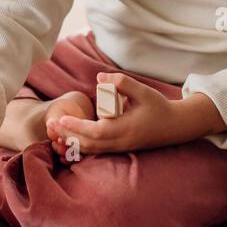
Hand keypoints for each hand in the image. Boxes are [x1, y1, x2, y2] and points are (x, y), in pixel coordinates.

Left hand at [48, 73, 212, 154]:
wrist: (175, 126)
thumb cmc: (159, 107)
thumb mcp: (144, 91)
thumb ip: (123, 83)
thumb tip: (100, 76)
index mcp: (125, 129)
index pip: (96, 131)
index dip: (77, 126)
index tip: (62, 119)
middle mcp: (121, 142)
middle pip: (88, 143)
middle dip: (68, 135)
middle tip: (50, 124)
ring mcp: (120, 148)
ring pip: (91, 149)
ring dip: (71, 141)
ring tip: (55, 131)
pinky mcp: (119, 148)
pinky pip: (96, 151)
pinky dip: (81, 146)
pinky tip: (69, 139)